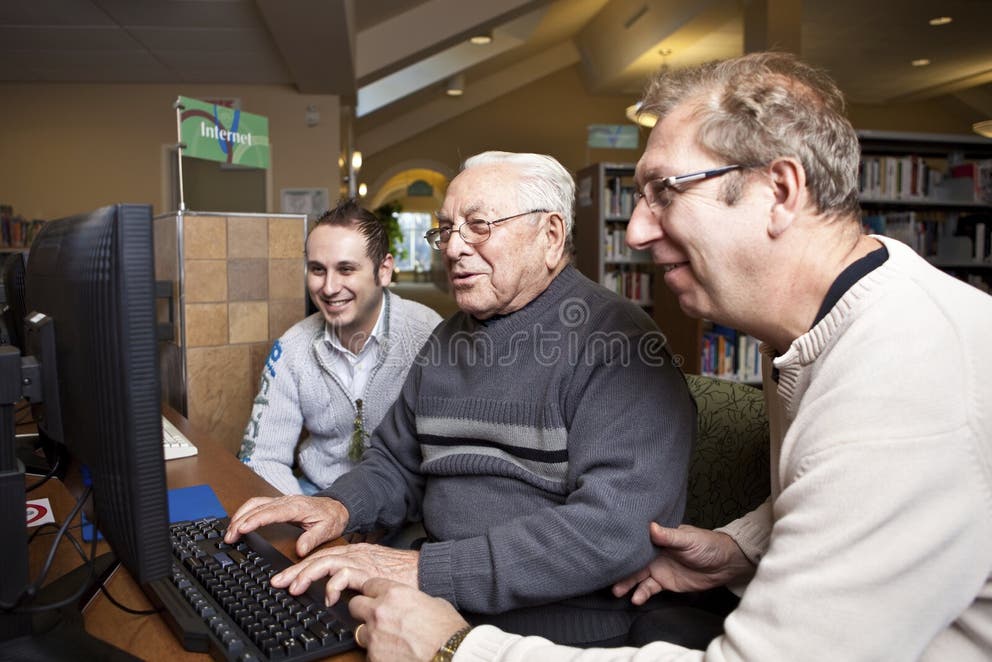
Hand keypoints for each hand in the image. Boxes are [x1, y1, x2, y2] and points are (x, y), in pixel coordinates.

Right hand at [223, 495, 348, 556]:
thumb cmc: (331, 518)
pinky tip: (238, 522)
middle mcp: (286, 501)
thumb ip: (313, 539)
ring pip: (254, 503)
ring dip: (239, 515)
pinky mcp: (278, 502)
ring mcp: (281, 500)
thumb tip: (300, 550)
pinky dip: (245, 512)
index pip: (271, 512)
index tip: (242, 529)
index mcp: (296, 507)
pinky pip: (257, 504)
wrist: (337, 506)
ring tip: (229, 532)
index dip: (254, 520)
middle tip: (229, 537)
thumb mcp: (327, 530)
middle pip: (257, 507)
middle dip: (240, 520)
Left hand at [272, 543, 419, 606]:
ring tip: (295, 588)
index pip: (322, 558)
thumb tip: (343, 597)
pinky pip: (344, 573)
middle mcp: (356, 554)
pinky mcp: (369, 570)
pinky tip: (328, 596)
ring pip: (326, 562)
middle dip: (295, 571)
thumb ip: (357, 583)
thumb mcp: (375, 579)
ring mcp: (362, 561)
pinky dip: (333, 584)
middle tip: (278, 583)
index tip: (285, 580)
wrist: (428, 570)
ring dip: (307, 575)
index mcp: (356, 555)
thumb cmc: (405, 577)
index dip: (301, 569)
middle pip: (318, 558)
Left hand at [348, 577, 468, 661]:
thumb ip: (413, 599)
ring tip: (388, 639)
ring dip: (370, 634)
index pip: (369, 584)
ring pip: (359, 631)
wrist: (451, 655)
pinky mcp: (374, 657)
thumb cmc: (448, 631)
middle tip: (376, 617)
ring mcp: (374, 636)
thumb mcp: (434, 602)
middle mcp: (379, 612)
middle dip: (363, 610)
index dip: (374, 591)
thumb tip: (411, 604)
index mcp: (395, 593)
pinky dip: (378, 653)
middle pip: (355, 605)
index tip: (376, 597)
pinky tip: (393, 653)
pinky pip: (369, 653)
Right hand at [613, 522, 754, 604]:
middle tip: (606, 576)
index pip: (636, 541)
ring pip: (637, 576)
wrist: (724, 565)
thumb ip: (668, 536)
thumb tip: (650, 526)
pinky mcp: (664, 583)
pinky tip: (636, 599)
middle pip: (633, 561)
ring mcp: (658, 568)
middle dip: (620, 568)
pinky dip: (641, 594)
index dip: (623, 545)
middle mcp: (654, 553)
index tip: (607, 549)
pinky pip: (649, 589)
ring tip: (616, 591)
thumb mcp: (687, 539)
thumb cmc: (706, 545)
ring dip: (627, 583)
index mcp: (658, 538)